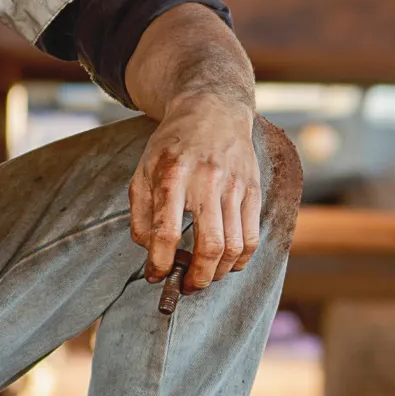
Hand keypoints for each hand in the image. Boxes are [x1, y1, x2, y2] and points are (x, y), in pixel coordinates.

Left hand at [130, 92, 260, 291]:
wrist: (213, 108)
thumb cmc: (173, 144)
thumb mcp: (144, 170)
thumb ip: (140, 212)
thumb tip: (148, 251)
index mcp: (173, 175)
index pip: (167, 232)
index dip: (160, 262)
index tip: (156, 276)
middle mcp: (207, 180)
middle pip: (209, 245)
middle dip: (197, 278)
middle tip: (186, 287)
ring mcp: (235, 186)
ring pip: (234, 246)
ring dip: (218, 273)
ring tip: (204, 277)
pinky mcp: (253, 190)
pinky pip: (252, 237)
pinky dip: (240, 260)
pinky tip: (227, 264)